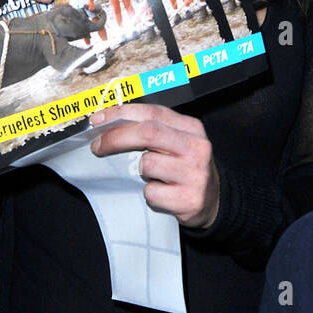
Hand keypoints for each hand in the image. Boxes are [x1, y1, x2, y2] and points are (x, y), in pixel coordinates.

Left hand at [89, 103, 219, 228]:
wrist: (214, 201)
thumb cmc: (186, 168)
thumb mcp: (176, 142)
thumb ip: (151, 130)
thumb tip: (109, 124)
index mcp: (191, 128)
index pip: (152, 112)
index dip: (120, 114)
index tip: (98, 121)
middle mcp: (196, 147)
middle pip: (148, 133)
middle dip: (116, 138)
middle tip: (98, 146)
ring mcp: (194, 174)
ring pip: (147, 165)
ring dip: (139, 172)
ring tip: (152, 176)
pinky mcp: (189, 199)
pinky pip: (151, 192)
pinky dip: (149, 194)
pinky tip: (161, 193)